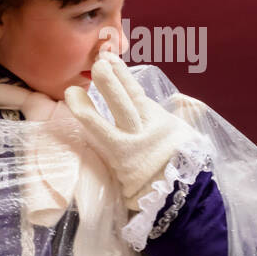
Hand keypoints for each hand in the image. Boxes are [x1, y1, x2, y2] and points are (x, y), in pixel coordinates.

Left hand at [63, 52, 203, 207]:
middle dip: (110, 82)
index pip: (137, 94)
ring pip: (105, 124)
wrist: (177, 197)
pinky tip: (75, 115)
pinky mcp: (117, 163)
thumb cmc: (179, 160)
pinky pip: (100, 141)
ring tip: (71, 92)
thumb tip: (182, 97)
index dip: (122, 76)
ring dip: (87, 107)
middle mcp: (143, 132)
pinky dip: (87, 125)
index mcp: (158, 122)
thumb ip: (185, 112)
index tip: (109, 57)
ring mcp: (128, 148)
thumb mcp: (185, 134)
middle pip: (125, 103)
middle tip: (96, 62)